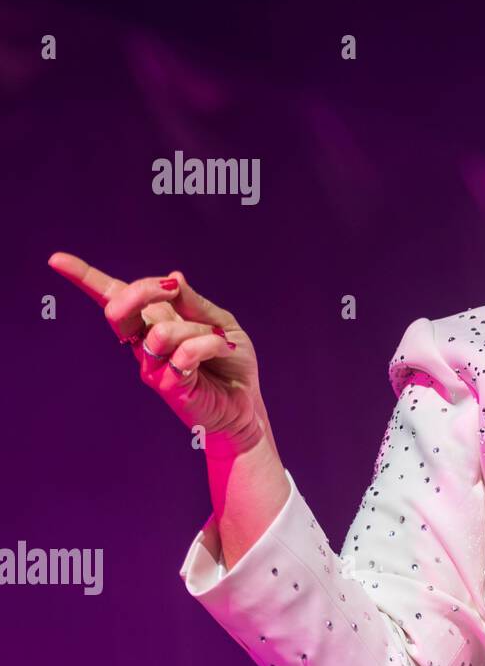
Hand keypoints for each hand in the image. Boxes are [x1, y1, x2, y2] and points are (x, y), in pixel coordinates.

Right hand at [47, 252, 273, 458]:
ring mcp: (152, 367)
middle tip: (171, 289)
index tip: (56, 260)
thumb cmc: (230, 362)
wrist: (246, 404)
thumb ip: (194, 304)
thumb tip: (173, 277)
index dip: (85, 278)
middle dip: (142, 291)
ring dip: (199, 329)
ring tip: (218, 342)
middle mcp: (144, 343)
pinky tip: (224, 351)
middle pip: (117, 312)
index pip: (114, 298)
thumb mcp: (219, 322)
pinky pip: (184, 353)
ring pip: (161, 332)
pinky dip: (213, 344)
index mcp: (154, 321)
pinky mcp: (167, 386)